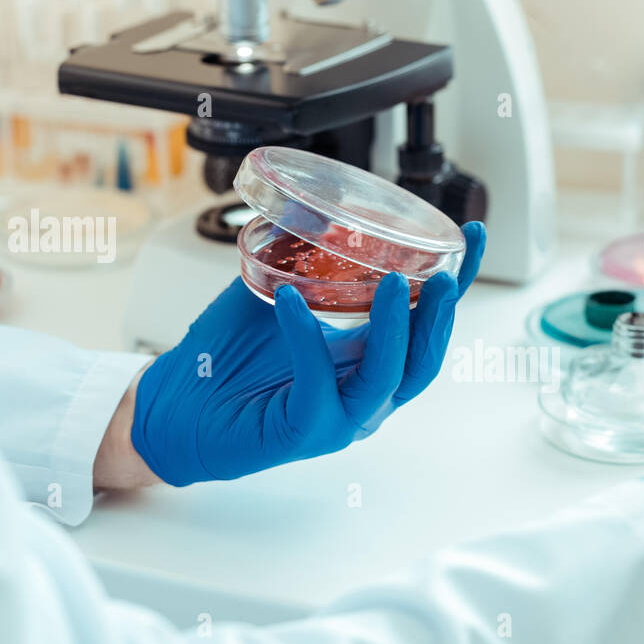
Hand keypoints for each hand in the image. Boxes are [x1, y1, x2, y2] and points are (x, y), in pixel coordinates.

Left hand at [129, 222, 484, 485]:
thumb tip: (323, 211)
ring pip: (389, 376)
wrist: (172, 408)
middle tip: (446, 268)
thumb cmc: (222, 361)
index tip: (471, 237)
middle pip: (424, 357)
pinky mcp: (306, 433)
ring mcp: (340, 418)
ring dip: (398, 327)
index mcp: (366, 363)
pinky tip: (290, 302)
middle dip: (442, 311)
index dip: (456, 282)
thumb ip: (306, 265)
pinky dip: (307, 338)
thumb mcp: (276, 297)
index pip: (425, 324)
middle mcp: (363, 395)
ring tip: (396, 282)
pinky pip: (320, 384)